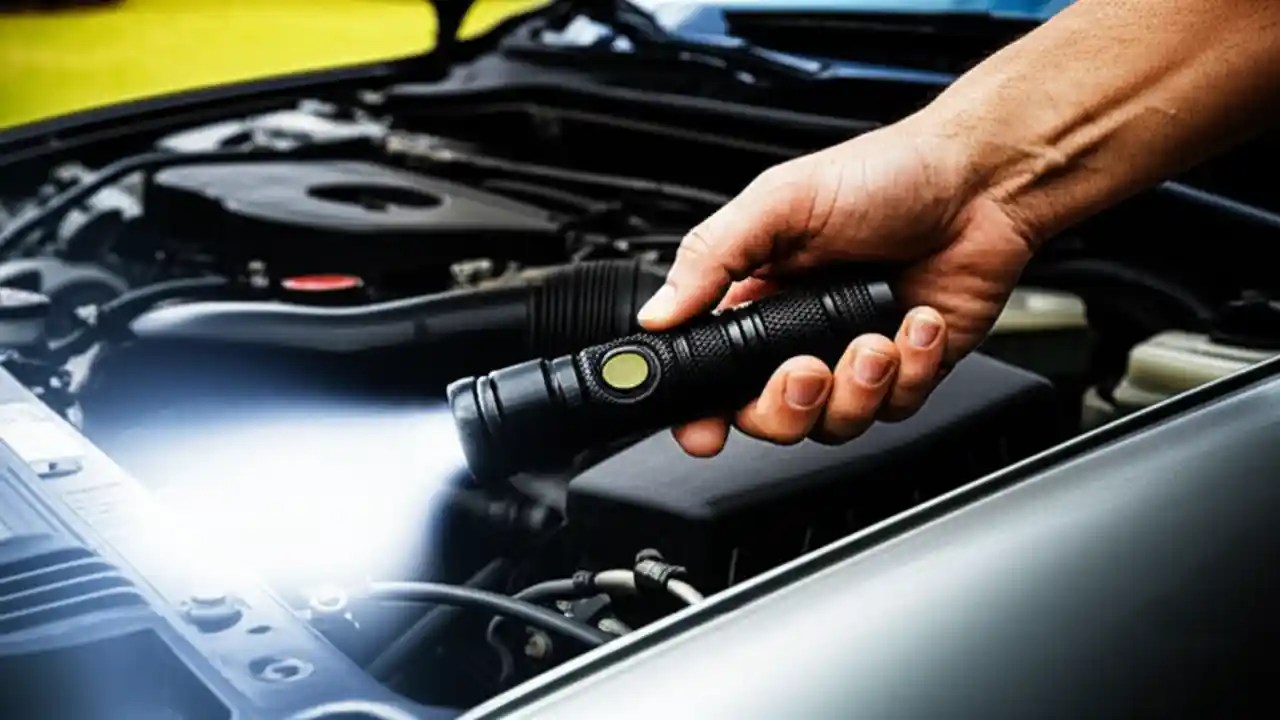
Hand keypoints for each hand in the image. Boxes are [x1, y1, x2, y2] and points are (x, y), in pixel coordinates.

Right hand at [637, 122, 1036, 456]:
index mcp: (757, 296)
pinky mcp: (907, 370)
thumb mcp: (781, 201)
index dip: (701, 412)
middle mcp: (800, 334)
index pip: (711, 373)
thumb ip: (713, 257)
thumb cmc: (886, 175)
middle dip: (786, 406)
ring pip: (834, 423)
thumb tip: (659, 312)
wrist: (981, 180)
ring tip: (876, 338)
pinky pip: (896, 406)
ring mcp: (853, 357)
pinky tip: (918, 321)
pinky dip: (910, 368)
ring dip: (856, 388)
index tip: (705, 429)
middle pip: (768, 417)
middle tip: (805, 368)